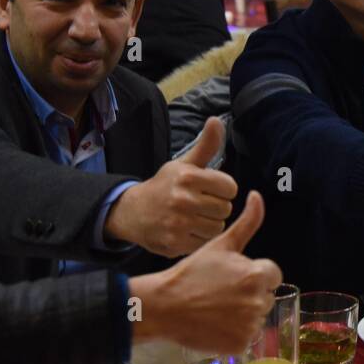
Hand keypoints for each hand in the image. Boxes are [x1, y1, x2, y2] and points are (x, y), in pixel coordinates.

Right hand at [104, 117, 237, 256]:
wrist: (132, 212)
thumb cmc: (165, 186)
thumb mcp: (184, 164)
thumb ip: (206, 145)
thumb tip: (216, 120)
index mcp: (188, 177)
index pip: (231, 188)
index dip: (223, 189)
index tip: (210, 190)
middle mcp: (183, 199)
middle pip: (226, 208)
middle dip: (216, 207)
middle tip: (200, 205)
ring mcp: (179, 223)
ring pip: (218, 227)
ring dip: (210, 224)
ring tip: (194, 218)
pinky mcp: (175, 242)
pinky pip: (205, 242)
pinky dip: (199, 238)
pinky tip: (187, 230)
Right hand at [130, 191, 282, 353]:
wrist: (165, 306)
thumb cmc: (192, 273)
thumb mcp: (220, 244)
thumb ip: (247, 222)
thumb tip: (257, 195)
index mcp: (257, 275)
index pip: (272, 275)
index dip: (254, 274)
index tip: (233, 277)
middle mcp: (257, 301)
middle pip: (265, 296)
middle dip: (249, 294)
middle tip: (221, 292)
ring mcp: (249, 326)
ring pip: (256, 317)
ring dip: (242, 314)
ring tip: (216, 308)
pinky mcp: (240, 345)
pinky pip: (246, 338)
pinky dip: (233, 334)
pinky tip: (215, 324)